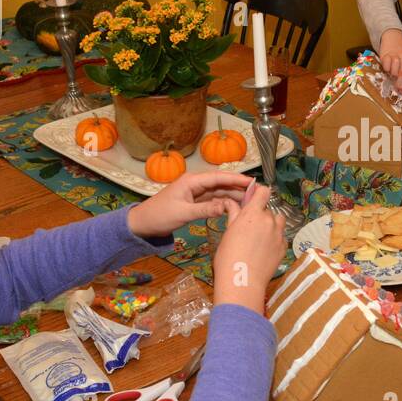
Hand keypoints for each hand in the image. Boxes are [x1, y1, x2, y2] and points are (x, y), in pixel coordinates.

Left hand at [127, 171, 251, 238]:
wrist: (143, 223)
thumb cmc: (160, 216)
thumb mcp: (183, 213)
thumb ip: (205, 210)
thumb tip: (225, 207)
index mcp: (192, 181)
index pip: (218, 177)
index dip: (236, 179)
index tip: (252, 182)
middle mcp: (196, 183)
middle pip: (222, 183)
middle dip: (239, 186)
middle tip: (258, 192)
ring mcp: (196, 192)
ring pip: (220, 191)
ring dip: (234, 194)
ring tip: (251, 199)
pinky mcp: (196, 201)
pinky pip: (214, 199)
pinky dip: (225, 202)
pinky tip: (237, 205)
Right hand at [212, 183, 285, 312]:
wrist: (242, 280)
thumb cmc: (228, 256)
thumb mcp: (228, 232)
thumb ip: (233, 215)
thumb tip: (230, 202)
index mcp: (253, 213)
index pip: (263, 192)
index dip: (259, 193)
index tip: (254, 198)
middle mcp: (269, 220)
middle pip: (268, 210)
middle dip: (260, 215)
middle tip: (250, 228)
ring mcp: (279, 234)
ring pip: (278, 221)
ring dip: (271, 224)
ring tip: (260, 237)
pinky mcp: (284, 247)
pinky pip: (281, 236)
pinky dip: (275, 238)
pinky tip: (265, 249)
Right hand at [378, 29, 401, 94]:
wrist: (394, 37)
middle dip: (400, 84)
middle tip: (398, 89)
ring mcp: (395, 56)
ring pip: (394, 71)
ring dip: (393, 75)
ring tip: (392, 74)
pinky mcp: (385, 55)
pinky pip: (386, 66)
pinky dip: (386, 69)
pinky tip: (387, 67)